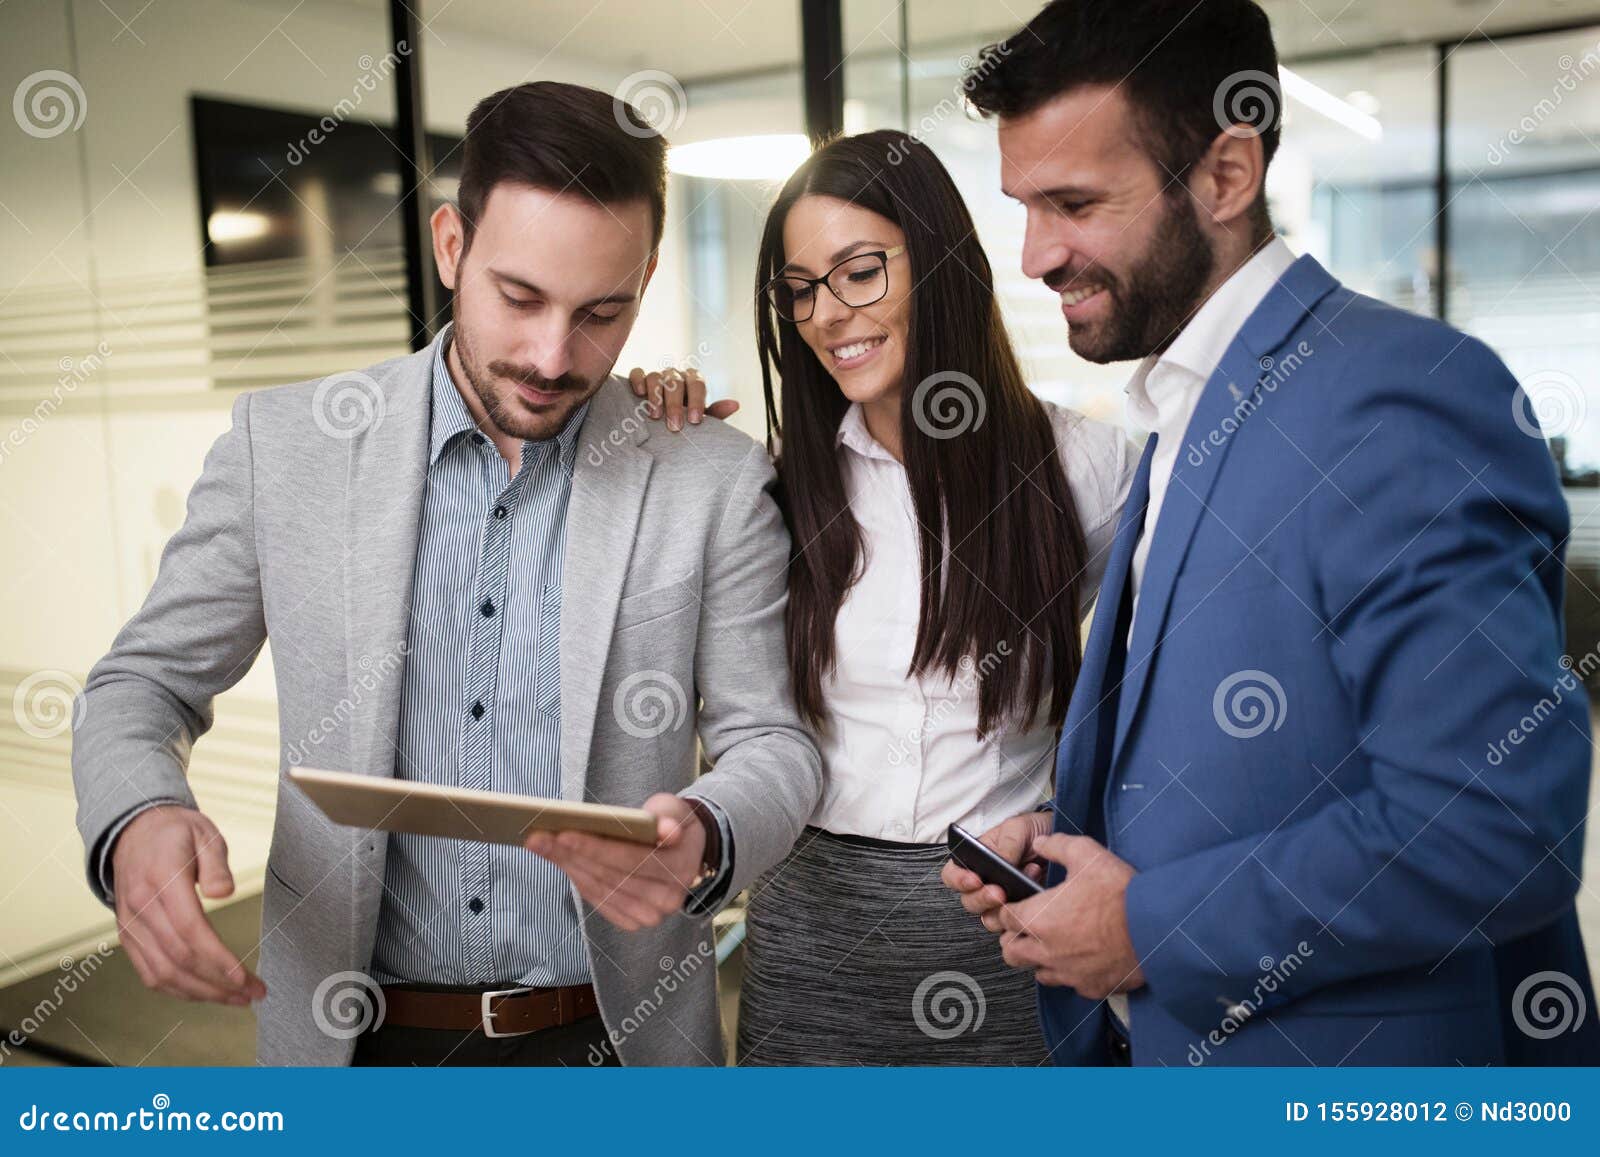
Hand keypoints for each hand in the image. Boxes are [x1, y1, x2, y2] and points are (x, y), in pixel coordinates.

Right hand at [110, 805, 266, 1005]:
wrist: (133, 831)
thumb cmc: (175, 833)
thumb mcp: (204, 834)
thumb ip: (217, 863)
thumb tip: (225, 892)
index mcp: (161, 882)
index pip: (190, 930)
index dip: (217, 959)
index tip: (244, 977)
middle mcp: (141, 908)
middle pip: (179, 959)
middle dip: (218, 984)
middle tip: (252, 994)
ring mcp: (130, 925)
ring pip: (162, 973)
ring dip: (200, 993)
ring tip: (235, 999)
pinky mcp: (128, 935)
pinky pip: (148, 972)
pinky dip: (176, 989)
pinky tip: (203, 993)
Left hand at [525, 793, 707, 930]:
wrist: (685, 850)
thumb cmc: (672, 823)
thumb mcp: (674, 810)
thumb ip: (670, 817)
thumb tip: (667, 831)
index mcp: (681, 867)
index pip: (633, 859)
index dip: (597, 848)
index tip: (564, 833)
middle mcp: (667, 899)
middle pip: (610, 876)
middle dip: (571, 855)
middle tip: (537, 837)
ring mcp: (650, 915)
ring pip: (600, 889)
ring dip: (567, 866)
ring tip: (540, 845)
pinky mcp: (633, 920)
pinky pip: (598, 899)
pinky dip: (576, 878)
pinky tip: (558, 860)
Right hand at [627, 366, 739, 429]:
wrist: (664, 423)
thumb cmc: (686, 421)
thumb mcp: (700, 419)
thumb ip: (716, 413)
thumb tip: (735, 404)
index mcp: (694, 381)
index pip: (697, 384)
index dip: (697, 401)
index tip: (694, 420)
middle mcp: (676, 376)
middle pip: (676, 381)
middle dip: (675, 404)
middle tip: (674, 426)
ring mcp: (658, 376)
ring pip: (656, 376)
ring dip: (655, 396)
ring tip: (655, 416)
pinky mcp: (640, 378)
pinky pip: (638, 372)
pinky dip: (638, 380)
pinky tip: (639, 394)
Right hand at [940, 809, 1051, 931]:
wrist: (1062, 843)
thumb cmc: (1034, 832)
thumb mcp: (1019, 828)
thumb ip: (1007, 843)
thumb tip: (1000, 861)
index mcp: (975, 860)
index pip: (953, 875)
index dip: (958, 880)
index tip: (974, 879)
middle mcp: (985, 883)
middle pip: (969, 901)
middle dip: (983, 898)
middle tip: (999, 892)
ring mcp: (1003, 900)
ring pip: (989, 918)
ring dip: (1003, 909)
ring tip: (1023, 887)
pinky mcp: (1020, 913)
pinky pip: (1013, 925)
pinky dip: (1022, 916)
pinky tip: (1034, 898)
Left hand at [997, 834, 1144, 998]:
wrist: (1158, 928)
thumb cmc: (1123, 893)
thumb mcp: (1088, 854)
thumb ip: (1058, 846)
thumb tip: (1041, 843)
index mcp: (1040, 917)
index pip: (1004, 918)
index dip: (1009, 909)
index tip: (1019, 905)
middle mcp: (1048, 950)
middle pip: (1011, 952)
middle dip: (1015, 938)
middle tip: (1030, 926)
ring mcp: (1068, 972)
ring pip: (1037, 972)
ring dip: (1039, 958)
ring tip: (1055, 942)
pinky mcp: (1090, 987)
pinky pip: (1069, 984)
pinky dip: (1070, 972)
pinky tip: (1081, 957)